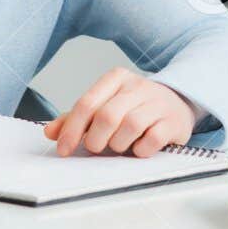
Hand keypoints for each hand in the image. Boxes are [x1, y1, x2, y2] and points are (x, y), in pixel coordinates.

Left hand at [43, 68, 196, 157]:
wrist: (177, 104)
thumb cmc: (134, 108)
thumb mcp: (105, 105)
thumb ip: (77, 118)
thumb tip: (50, 132)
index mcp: (116, 78)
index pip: (87, 103)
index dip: (72, 129)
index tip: (64, 150)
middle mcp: (138, 86)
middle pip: (107, 116)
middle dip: (96, 139)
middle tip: (97, 148)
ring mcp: (158, 103)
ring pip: (130, 126)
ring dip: (119, 144)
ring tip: (120, 145)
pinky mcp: (173, 121)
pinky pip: (152, 139)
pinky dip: (141, 150)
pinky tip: (139, 147)